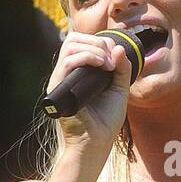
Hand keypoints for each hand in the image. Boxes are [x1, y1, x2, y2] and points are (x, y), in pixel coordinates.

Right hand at [46, 30, 131, 152]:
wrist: (97, 142)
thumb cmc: (106, 121)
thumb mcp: (119, 89)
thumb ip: (121, 68)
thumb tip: (117, 46)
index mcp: (78, 72)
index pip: (82, 42)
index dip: (101, 41)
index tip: (116, 57)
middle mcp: (67, 73)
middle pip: (73, 39)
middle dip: (97, 42)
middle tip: (111, 60)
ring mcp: (61, 79)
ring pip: (70, 46)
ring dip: (93, 49)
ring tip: (107, 65)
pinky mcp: (59, 88)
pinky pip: (67, 62)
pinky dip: (86, 57)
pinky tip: (101, 66)